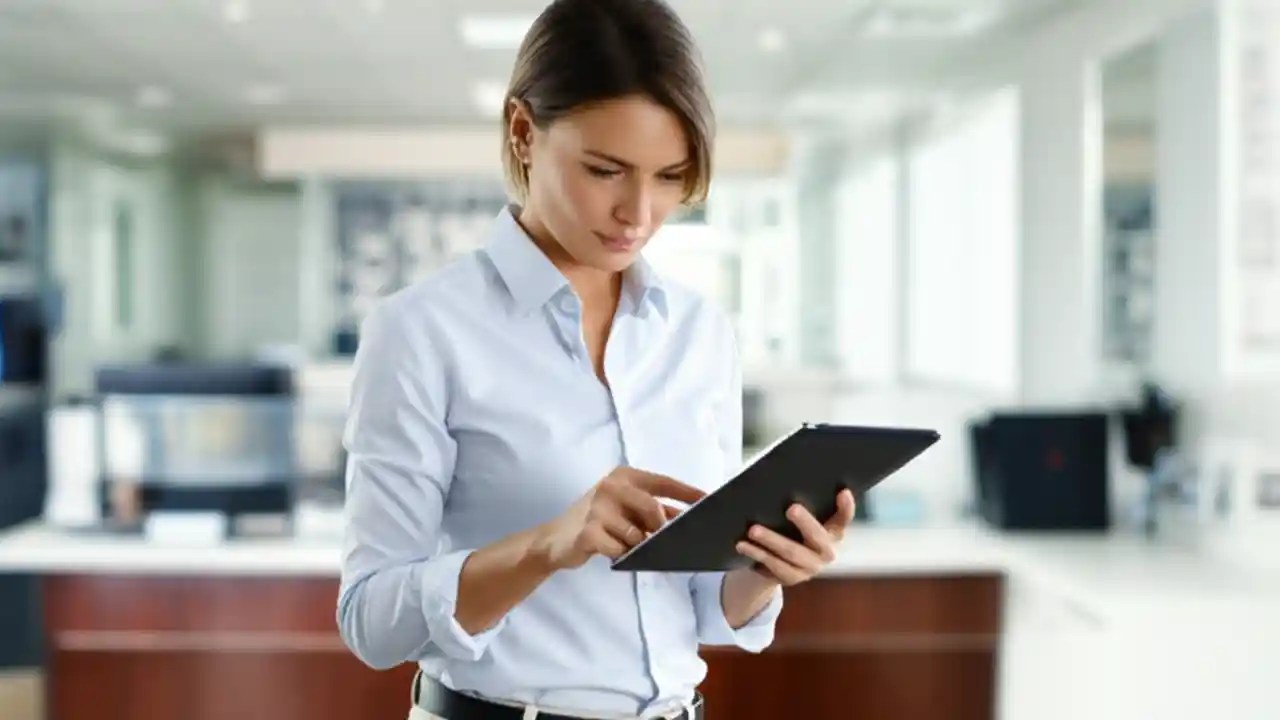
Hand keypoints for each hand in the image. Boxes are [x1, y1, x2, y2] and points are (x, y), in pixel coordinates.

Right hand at [534, 467, 705, 571]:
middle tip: (661, 539)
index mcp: (623, 476)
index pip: (663, 482)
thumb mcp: (624, 509)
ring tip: (629, 546)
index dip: (688, 493)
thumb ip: (652, 510)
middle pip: (652, 508)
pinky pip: (619, 549)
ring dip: (637, 545)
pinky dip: (621, 555)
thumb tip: (688, 516)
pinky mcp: (588, 531)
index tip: (710, 501)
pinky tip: (613, 552)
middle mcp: (611, 486)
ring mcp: (598, 508)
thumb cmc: (597, 522)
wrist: (555, 540)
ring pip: (636, 534)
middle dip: (661, 527)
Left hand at [734, 489, 854, 585]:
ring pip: (791, 552)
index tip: (843, 491)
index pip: (843, 518)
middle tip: (791, 508)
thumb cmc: (787, 529)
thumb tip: (778, 481)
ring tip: (753, 529)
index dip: (846, 507)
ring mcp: (810, 567)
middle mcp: (826, 551)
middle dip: (805, 522)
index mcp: (832, 531)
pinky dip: (757, 553)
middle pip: (817, 536)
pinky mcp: (792, 578)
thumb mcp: (796, 518)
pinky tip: (743, 545)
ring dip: (771, 540)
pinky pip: (774, 566)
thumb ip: (797, 504)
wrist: (774, 563)